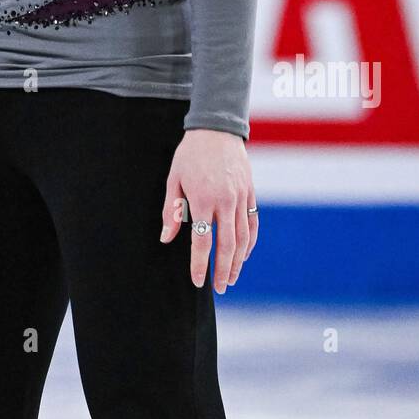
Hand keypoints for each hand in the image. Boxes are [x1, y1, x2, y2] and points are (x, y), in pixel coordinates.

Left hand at [159, 129, 257, 292]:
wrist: (216, 129)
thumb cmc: (190, 154)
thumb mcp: (174, 179)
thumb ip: (170, 211)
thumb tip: (166, 239)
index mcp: (203, 199)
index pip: (203, 241)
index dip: (200, 264)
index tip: (198, 280)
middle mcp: (225, 201)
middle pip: (227, 245)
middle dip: (222, 270)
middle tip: (219, 288)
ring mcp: (241, 197)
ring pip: (243, 238)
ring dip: (238, 262)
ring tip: (231, 278)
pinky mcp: (250, 193)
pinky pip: (253, 223)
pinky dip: (250, 242)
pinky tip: (244, 255)